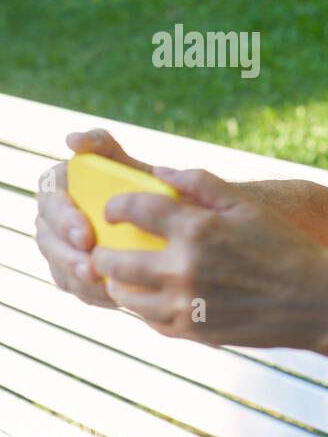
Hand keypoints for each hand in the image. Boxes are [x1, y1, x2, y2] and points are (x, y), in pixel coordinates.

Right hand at [34, 129, 153, 306]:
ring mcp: (63, 247)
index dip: (62, 218)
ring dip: (78, 277)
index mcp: (61, 188)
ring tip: (103, 284)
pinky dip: (91, 292)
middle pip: (48, 239)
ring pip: (59, 265)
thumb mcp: (129, 164)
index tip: (85, 233)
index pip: (50, 201)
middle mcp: (55, 218)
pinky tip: (112, 296)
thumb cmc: (145, 188)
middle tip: (92, 266)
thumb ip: (103, 146)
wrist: (170, 223)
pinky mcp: (76, 271)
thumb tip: (73, 140)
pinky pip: (75, 286)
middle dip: (67, 255)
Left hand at [90, 166, 327, 348]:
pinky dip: (146, 308)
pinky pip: (149, 320)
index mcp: (197, 229)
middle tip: (109, 248)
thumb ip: (203, 183)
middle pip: (112, 259)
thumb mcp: (248, 207)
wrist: (316, 300)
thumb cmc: (285, 248)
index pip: (132, 210)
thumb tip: (161, 172)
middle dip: (104, 251)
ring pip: (124, 295)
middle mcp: (184, 267)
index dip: (115, 207)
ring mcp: (185, 304)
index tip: (116, 211)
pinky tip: (159, 297)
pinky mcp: (192, 331)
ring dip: (120, 283)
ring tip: (130, 275)